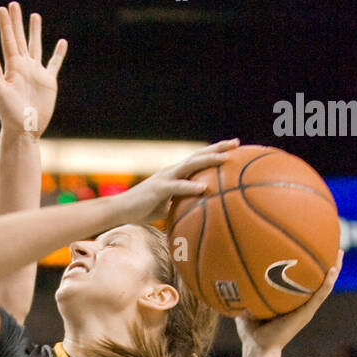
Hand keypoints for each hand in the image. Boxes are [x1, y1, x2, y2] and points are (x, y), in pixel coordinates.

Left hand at [0, 3, 66, 138]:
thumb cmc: (8, 114)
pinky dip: (58, 54)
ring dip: (35, 32)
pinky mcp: (48, 82)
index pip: (7, 40)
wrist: (24, 130)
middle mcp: (23, 66)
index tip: (2, 9)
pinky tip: (62, 43)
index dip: (5, 25)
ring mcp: (36, 73)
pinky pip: (54, 64)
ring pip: (36, 46)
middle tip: (14, 4)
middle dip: (17, 22)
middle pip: (20, 39)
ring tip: (35, 16)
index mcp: (11, 66)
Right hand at [119, 140, 241, 223]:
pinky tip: (205, 187)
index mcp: (175, 173)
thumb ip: (180, 205)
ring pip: (191, 165)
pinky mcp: (158, 188)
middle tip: (237, 143)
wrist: (119, 210)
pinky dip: (191, 186)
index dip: (215, 152)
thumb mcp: (166, 207)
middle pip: (198, 155)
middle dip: (218, 148)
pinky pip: (178, 186)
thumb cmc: (142, 210)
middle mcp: (172, 170)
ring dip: (209, 161)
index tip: (233, 148)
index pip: (198, 159)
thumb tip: (194, 213)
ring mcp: (165, 177)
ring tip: (226, 159)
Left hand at [235, 250, 343, 353]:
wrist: (258, 348)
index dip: (308, 268)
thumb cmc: (251, 332)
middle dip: (326, 264)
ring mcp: (306, 309)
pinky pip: (320, 295)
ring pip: (324, 286)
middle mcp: (301, 305)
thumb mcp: (247, 305)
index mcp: (291, 303)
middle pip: (318, 281)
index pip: (302, 282)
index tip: (311, 249)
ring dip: (334, 269)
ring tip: (339, 253)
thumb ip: (245, 291)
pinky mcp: (306, 313)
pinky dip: (327, 282)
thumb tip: (233, 274)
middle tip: (333, 247)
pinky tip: (333, 268)